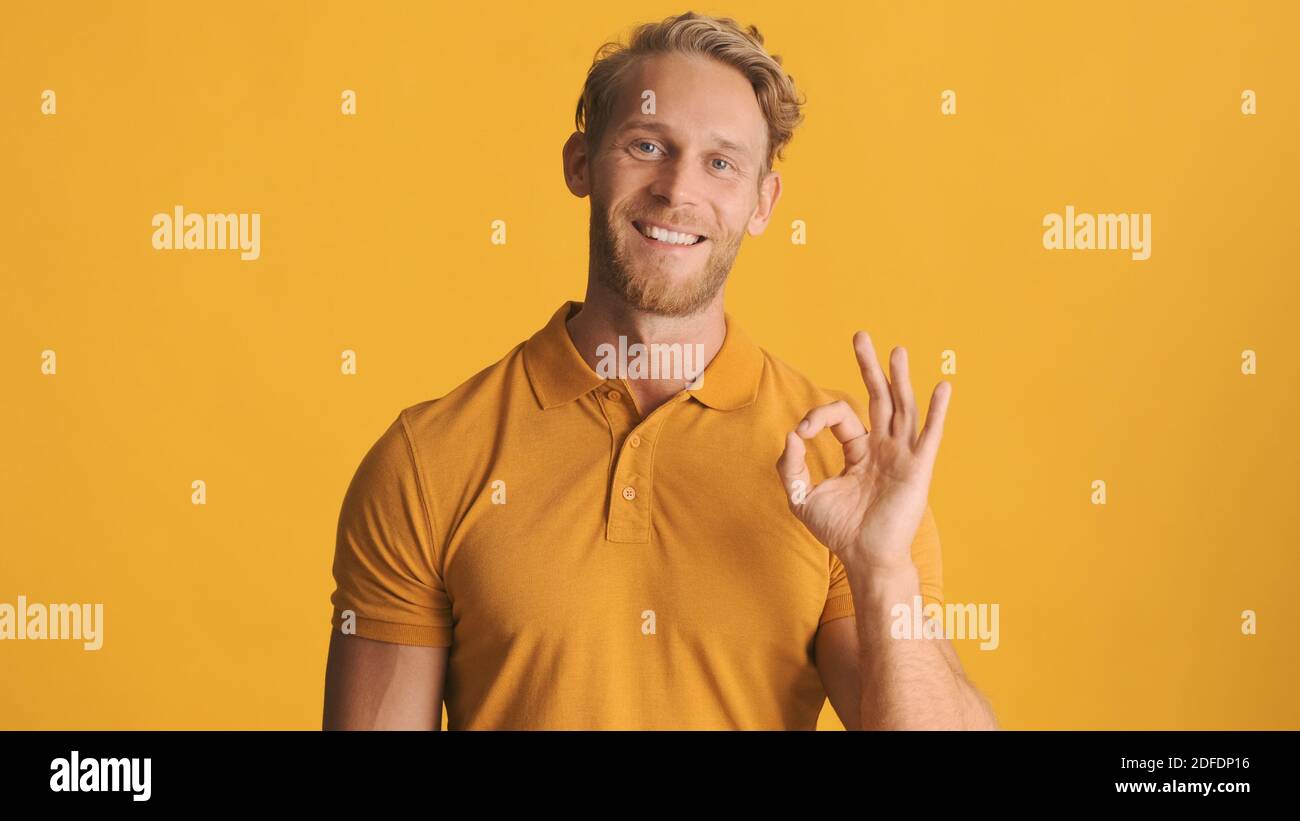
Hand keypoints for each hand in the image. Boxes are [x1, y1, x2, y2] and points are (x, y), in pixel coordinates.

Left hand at [776, 331, 950, 571]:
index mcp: (859, 452)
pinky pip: (930, 435)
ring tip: (897, 350)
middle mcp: (883, 449)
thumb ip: (790, 467)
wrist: (865, 559)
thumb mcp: (802, 496)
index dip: (818, 417)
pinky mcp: (918, 469)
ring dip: (899, 379)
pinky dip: (938, 411)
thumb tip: (790, 436)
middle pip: (879, 398)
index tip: (801, 432)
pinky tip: (942, 387)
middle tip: (861, 336)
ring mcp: (902, 456)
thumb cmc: (838, 531)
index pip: (841, 417)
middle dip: (869, 367)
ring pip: (902, 409)